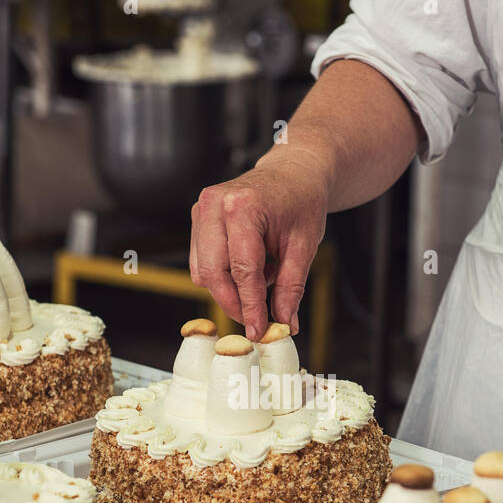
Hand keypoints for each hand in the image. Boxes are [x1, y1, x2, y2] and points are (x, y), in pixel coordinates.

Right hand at [190, 154, 329, 340]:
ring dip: (230, 289)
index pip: (242, 270)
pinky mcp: (198, 217)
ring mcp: (201, 209)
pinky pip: (202, 261)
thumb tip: (285, 324)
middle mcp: (214, 205)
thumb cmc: (301, 202)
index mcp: (243, 207)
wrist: (293, 172)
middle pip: (214, 274)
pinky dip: (224, 275)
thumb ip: (291, 287)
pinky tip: (252, 266)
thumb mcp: (304, 246)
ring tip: (264, 277)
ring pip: (204, 271)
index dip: (250, 306)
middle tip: (256, 321)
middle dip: (234, 304)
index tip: (258, 331)